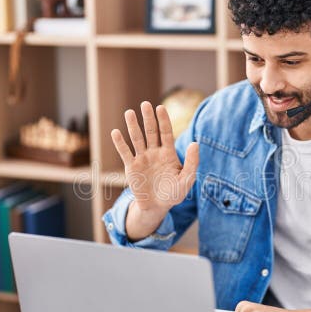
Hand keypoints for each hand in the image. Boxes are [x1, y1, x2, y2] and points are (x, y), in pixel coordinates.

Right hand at [111, 102, 199, 238]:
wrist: (157, 207)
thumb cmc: (174, 193)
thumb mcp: (186, 180)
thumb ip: (192, 162)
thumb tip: (195, 143)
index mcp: (168, 153)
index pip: (166, 133)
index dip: (163, 120)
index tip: (160, 107)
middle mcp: (154, 152)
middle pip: (151, 132)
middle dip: (148, 118)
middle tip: (145, 104)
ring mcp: (142, 158)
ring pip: (137, 139)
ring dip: (133, 126)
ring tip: (129, 112)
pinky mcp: (131, 167)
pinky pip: (125, 152)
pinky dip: (120, 143)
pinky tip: (116, 132)